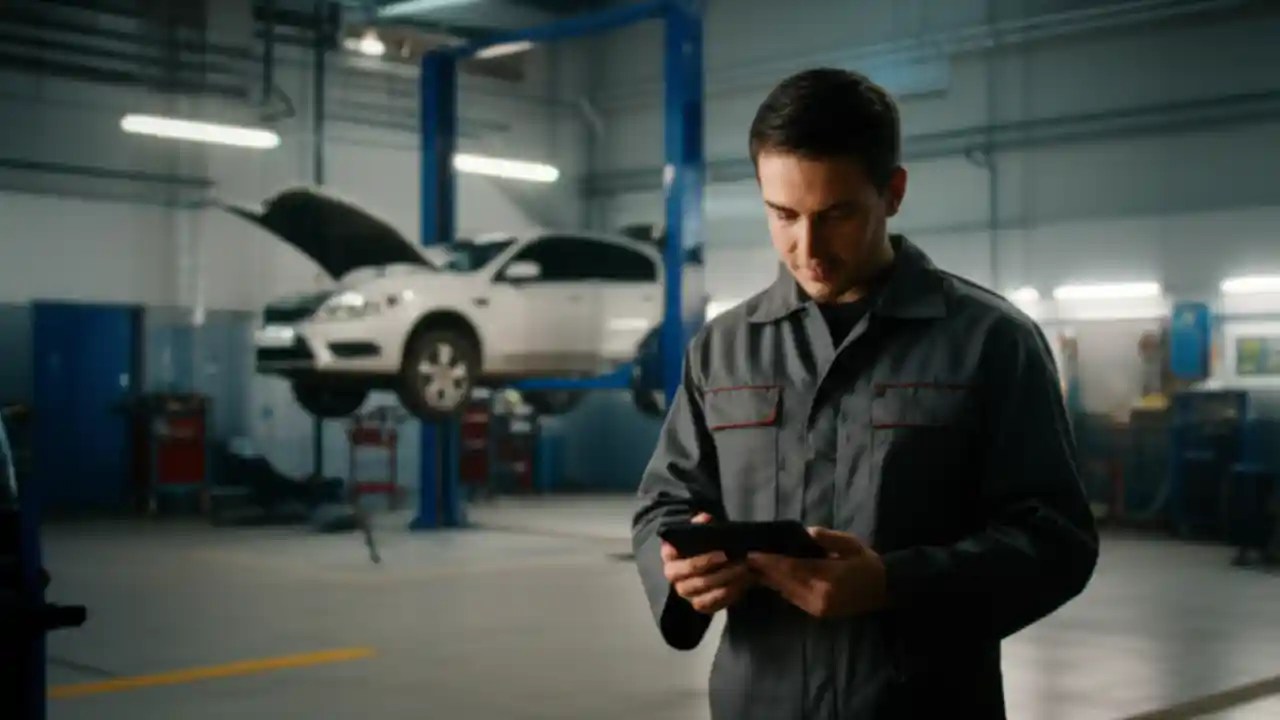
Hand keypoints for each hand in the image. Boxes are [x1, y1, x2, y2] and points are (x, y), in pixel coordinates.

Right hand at [661, 513, 753, 614]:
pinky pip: (708, 604)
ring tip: (742, 570)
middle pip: (690, 574)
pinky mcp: (697, 604)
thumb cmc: (706, 545)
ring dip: (724, 580)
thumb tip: (705, 518)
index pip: (675, 556)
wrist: (717, 564)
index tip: (723, 554)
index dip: (700, 557)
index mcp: (670, 554)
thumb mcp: (704, 531)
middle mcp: (673, 574)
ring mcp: (684, 591)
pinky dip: (725, 595)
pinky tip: (739, 585)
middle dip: (715, 567)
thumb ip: (703, 524)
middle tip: (737, 561)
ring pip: (701, 588)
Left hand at [745, 527, 887, 618]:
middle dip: (765, 570)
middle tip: (746, 557)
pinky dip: (781, 586)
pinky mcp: (817, 613)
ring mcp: (817, 608)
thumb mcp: (851, 544)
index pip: (792, 568)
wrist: (884, 589)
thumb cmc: (867, 563)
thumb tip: (807, 532)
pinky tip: (771, 576)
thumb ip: (828, 538)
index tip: (753, 553)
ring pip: (786, 591)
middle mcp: (819, 597)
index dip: (770, 561)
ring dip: (770, 579)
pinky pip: (793, 597)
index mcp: (828, 579)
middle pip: (784, 581)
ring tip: (754, 566)